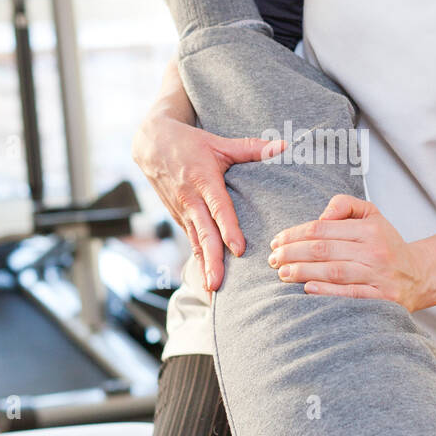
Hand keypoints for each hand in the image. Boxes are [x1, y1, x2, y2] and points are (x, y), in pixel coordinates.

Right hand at [132, 99, 284, 292]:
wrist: (151, 144)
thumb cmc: (189, 143)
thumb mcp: (219, 143)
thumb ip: (251, 148)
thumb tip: (284, 145)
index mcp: (204, 181)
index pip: (219, 209)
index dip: (228, 229)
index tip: (239, 249)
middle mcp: (191, 201)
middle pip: (204, 234)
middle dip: (211, 261)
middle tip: (219, 285)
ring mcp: (182, 211)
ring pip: (195, 243)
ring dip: (204, 267)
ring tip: (212, 292)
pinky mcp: (178, 218)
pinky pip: (191, 241)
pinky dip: (199, 260)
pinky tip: (207, 280)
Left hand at [268, 193, 423, 310]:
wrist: (419, 275)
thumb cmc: (387, 244)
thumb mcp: (372, 215)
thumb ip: (345, 204)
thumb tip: (322, 215)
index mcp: (369, 229)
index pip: (322, 229)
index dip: (295, 234)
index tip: (277, 241)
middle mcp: (375, 251)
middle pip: (324, 250)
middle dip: (292, 254)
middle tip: (273, 259)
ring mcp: (379, 276)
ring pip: (333, 272)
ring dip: (303, 272)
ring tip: (282, 273)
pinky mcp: (382, 299)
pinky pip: (350, 294)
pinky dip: (327, 292)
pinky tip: (307, 289)